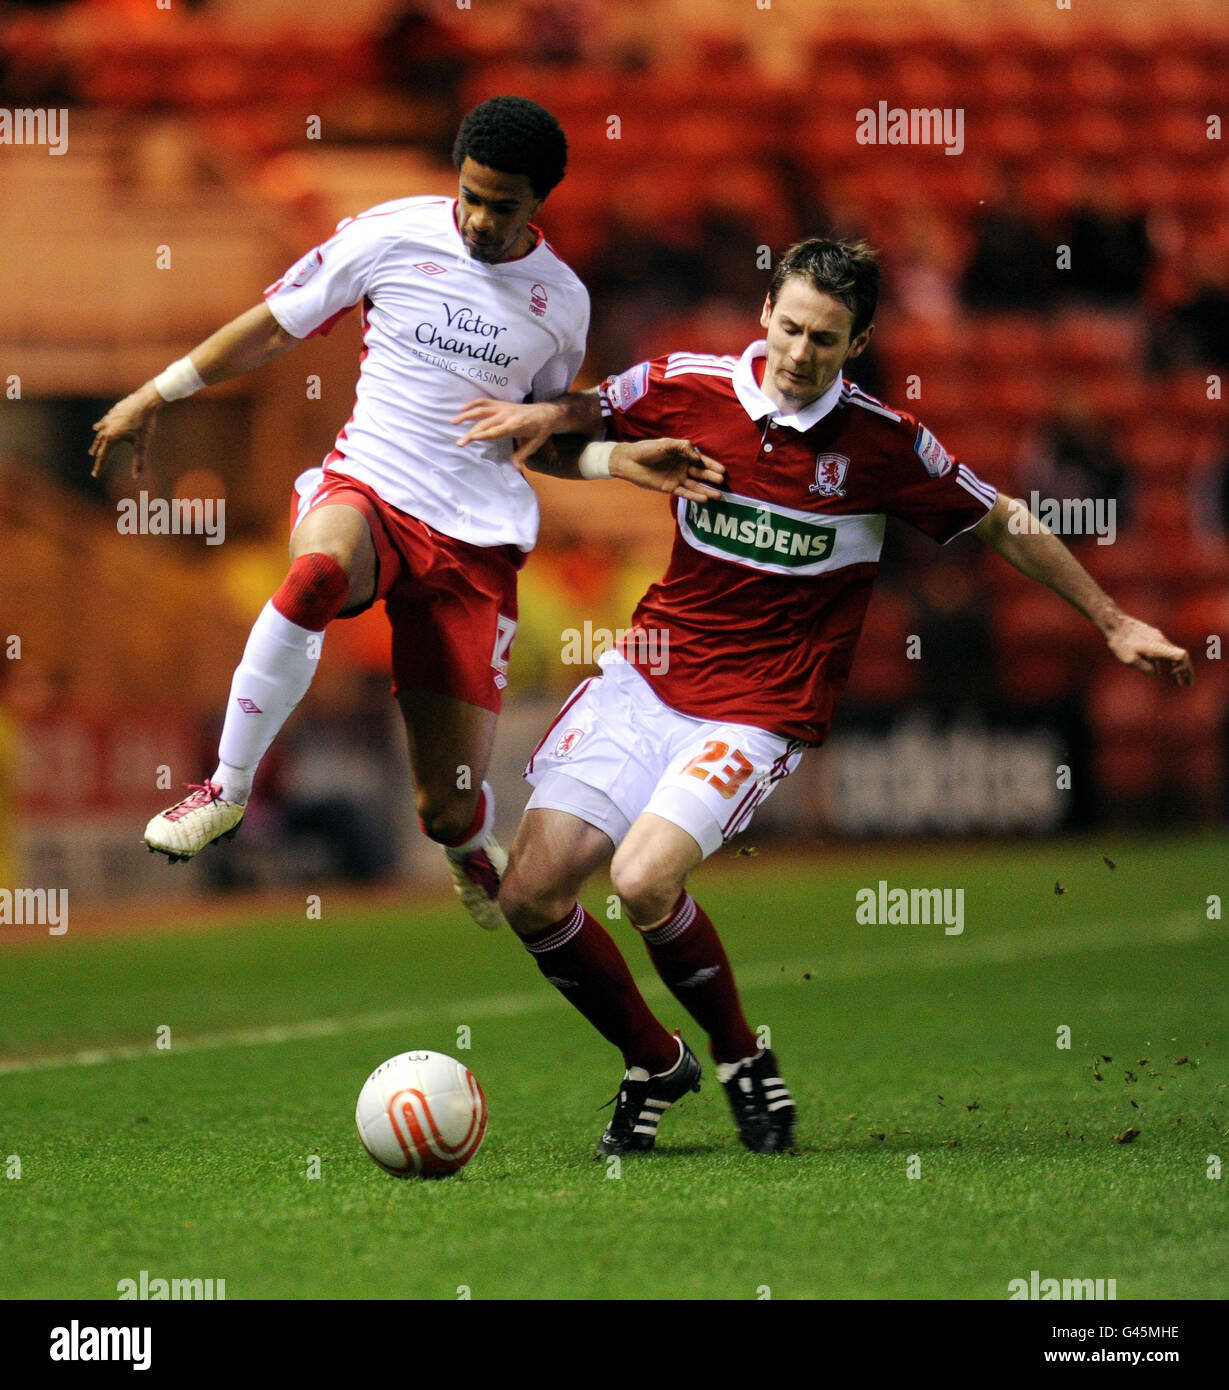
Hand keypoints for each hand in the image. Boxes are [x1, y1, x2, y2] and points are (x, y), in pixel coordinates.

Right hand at [89, 383, 161, 478]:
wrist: (146, 401)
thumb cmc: (145, 423)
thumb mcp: (142, 444)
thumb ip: (139, 461)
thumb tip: (137, 478)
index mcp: (112, 437)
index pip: (103, 456)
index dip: (100, 467)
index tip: (95, 475)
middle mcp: (107, 428)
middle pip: (100, 445)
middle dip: (98, 457)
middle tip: (95, 466)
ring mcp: (109, 419)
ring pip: (100, 433)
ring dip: (97, 443)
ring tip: (93, 451)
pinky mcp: (113, 412)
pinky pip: (103, 422)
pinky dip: (100, 428)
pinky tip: (97, 427)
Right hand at [452, 399, 565, 465]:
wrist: (547, 413)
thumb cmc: (540, 430)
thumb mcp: (535, 444)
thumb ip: (523, 455)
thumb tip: (515, 468)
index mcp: (515, 425)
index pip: (496, 431)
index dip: (483, 435)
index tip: (471, 439)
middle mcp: (507, 415)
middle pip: (485, 423)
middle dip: (471, 433)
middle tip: (459, 443)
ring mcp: (503, 408)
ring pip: (481, 410)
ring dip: (466, 415)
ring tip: (453, 422)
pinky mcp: (501, 404)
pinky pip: (484, 402)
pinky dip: (472, 404)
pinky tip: (462, 409)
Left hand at [610, 438, 724, 502]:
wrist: (630, 461)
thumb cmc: (647, 449)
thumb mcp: (667, 444)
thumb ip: (684, 448)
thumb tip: (698, 457)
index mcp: (683, 455)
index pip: (701, 461)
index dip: (712, 465)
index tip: (723, 471)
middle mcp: (683, 467)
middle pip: (701, 474)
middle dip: (711, 478)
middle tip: (722, 481)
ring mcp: (677, 478)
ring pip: (695, 486)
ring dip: (706, 490)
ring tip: (718, 495)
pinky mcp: (670, 488)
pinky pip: (685, 493)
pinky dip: (694, 496)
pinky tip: (704, 499)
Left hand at [1105, 615, 1192, 685]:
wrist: (1114, 623)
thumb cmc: (1121, 643)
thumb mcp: (1130, 660)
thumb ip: (1145, 668)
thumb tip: (1155, 672)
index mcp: (1159, 647)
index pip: (1181, 656)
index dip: (1184, 667)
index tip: (1176, 677)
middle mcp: (1161, 642)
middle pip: (1181, 657)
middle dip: (1186, 671)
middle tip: (1189, 684)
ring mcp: (1156, 638)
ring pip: (1171, 654)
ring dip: (1176, 668)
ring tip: (1178, 681)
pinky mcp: (1150, 637)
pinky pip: (1162, 651)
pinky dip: (1165, 661)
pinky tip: (1159, 669)